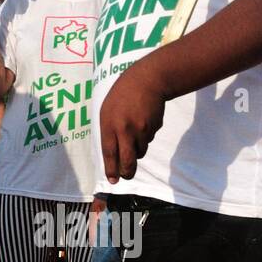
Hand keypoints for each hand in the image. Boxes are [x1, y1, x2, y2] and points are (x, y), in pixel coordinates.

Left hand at [98, 60, 167, 184]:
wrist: (146, 81)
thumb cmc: (121, 96)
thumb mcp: (107, 111)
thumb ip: (108, 131)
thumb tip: (112, 153)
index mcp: (109, 124)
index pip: (109, 153)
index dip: (111, 169)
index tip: (113, 180)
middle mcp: (124, 130)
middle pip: (127, 160)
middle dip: (126, 172)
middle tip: (126, 176)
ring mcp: (141, 130)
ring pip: (139, 151)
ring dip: (136, 150)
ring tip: (133, 133)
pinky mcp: (154, 128)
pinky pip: (148, 140)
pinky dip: (145, 137)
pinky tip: (143, 122)